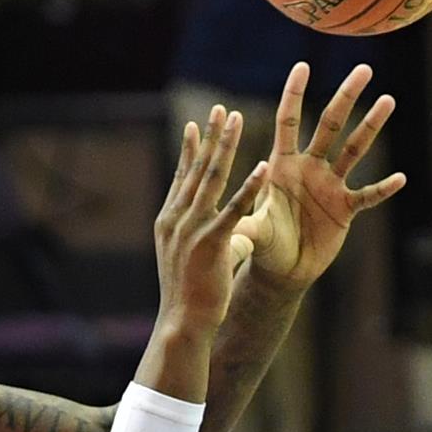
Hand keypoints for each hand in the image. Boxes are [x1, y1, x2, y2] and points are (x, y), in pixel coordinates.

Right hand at [153, 106, 268, 332]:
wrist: (181, 322)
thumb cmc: (186, 296)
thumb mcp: (182, 258)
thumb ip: (190, 236)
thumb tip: (202, 227)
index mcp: (169, 220)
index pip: (182, 177)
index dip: (191, 149)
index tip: (198, 124)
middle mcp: (176, 218)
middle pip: (196, 168)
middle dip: (210, 136)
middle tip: (221, 109)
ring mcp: (192, 228)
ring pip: (212, 178)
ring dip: (226, 147)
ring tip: (238, 121)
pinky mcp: (211, 242)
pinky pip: (234, 208)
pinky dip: (249, 185)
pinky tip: (262, 166)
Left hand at [232, 62, 406, 287]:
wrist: (284, 270)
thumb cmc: (263, 247)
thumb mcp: (253, 233)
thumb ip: (248, 227)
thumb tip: (232, 228)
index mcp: (282, 165)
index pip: (288, 121)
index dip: (294, 94)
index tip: (303, 65)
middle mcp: (309, 168)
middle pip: (330, 124)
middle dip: (346, 97)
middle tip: (364, 69)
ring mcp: (330, 185)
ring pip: (354, 149)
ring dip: (371, 126)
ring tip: (388, 100)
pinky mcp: (345, 208)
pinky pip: (368, 195)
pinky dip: (383, 188)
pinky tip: (400, 178)